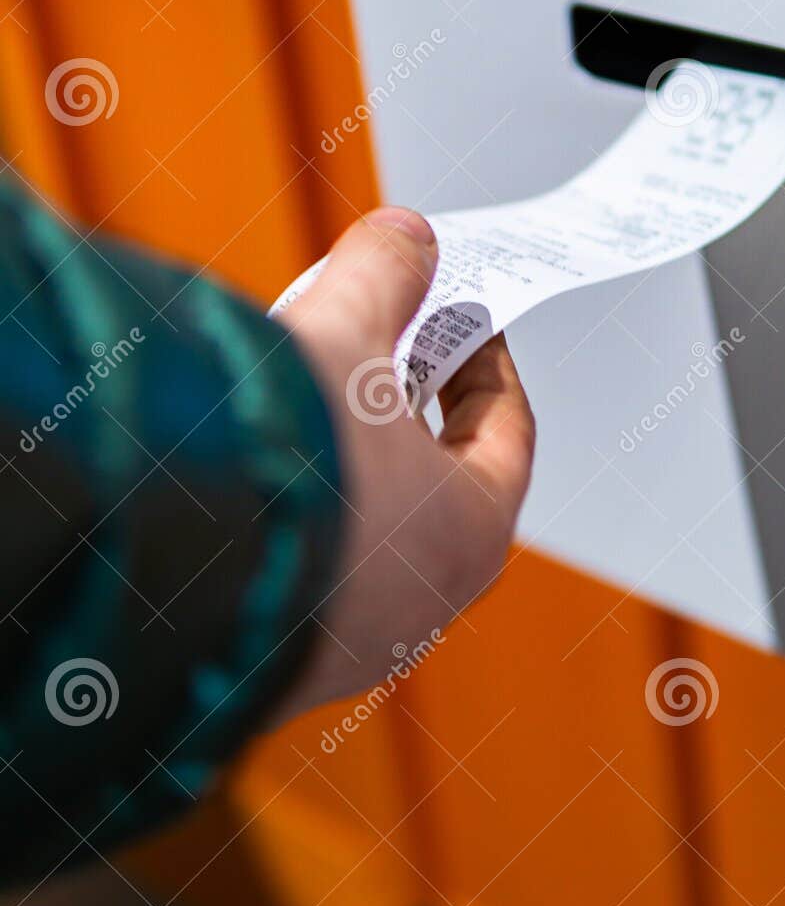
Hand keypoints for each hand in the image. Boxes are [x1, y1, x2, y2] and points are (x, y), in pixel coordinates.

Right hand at [271, 207, 534, 720]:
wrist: (156, 565)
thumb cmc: (281, 462)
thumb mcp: (340, 333)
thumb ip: (381, 275)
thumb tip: (406, 238)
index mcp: (472, 530)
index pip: (508, 435)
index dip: (486, 365)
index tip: (468, 325)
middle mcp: (424, 604)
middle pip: (444, 490)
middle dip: (413, 415)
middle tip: (387, 355)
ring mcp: (351, 645)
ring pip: (371, 541)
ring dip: (348, 472)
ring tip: (305, 409)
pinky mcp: (279, 667)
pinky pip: (305, 581)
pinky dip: (296, 525)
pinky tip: (251, 479)